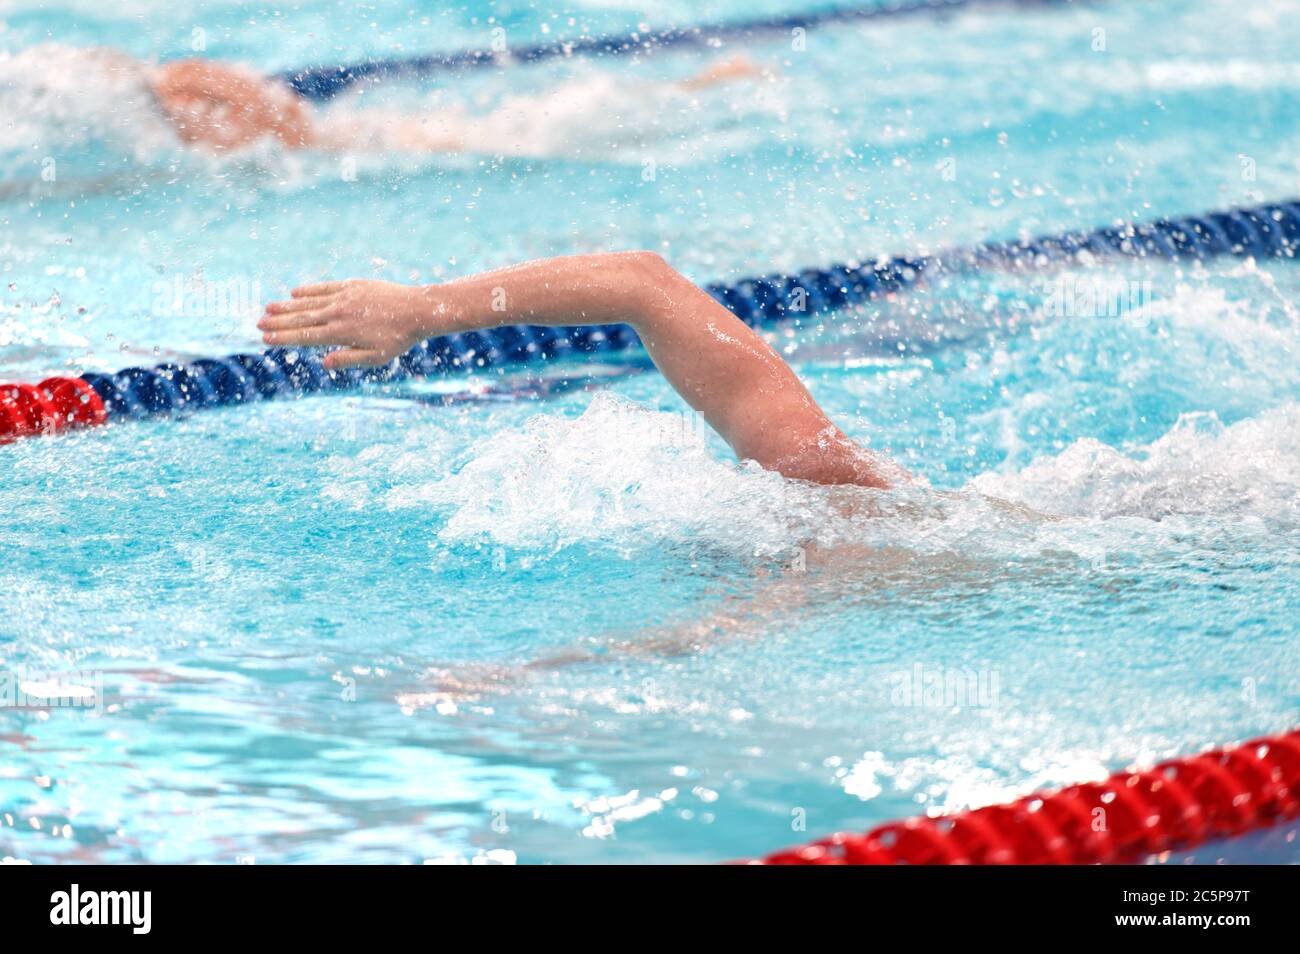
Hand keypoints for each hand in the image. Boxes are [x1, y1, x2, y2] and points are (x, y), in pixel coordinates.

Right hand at [259, 279, 446, 369]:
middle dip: (278, 322)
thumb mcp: (376, 357)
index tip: (265, 339)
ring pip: (309, 302)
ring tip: (268, 308)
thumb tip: (323, 362)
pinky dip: (309, 290)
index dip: (284, 338)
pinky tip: (294, 293)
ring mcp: (344, 297)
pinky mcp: (352, 285)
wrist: (417, 310)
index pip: (305, 336)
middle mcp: (339, 313)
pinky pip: (325, 287)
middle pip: (302, 318)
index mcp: (342, 333)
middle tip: (257, 324)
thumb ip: (348, 359)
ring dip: (287, 306)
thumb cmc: (398, 339)